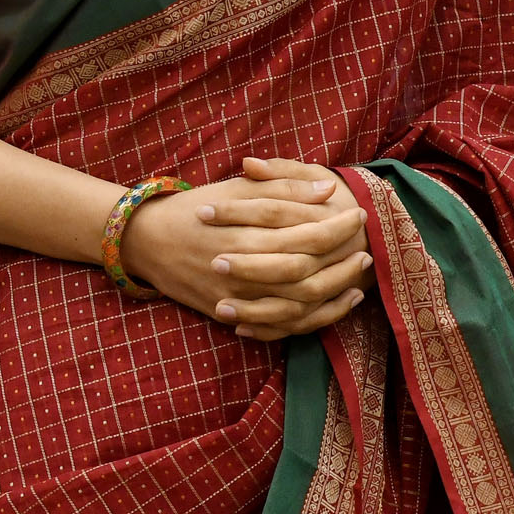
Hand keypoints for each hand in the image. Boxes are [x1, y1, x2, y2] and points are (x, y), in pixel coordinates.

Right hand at [120, 157, 370, 339]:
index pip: (306, 233)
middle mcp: (242, 267)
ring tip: (359, 279)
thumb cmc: (198, 208)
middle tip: (367, 248)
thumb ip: (283, 187)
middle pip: (305, 273)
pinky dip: (308, 321)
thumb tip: (328, 190)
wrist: (147, 241)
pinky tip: (332, 306)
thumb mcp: (238, 188)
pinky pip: (277, 327)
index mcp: (246, 232)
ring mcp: (235, 296)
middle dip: (342, 262)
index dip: (338, 226)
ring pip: (295, 306)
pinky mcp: (229, 313)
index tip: (361, 214)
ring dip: (333, 294)